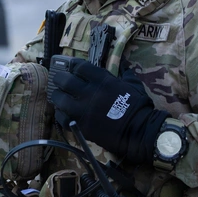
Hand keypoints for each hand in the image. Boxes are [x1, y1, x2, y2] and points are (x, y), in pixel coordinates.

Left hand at [50, 59, 165, 163]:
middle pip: (64, 80)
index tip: (72, 68)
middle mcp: (88, 92)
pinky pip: (62, 118)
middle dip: (60, 79)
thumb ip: (125, 74)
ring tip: (60, 97)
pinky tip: (64, 113)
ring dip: (58, 96)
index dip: (73, 66)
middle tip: (60, 81)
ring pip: (59, 99)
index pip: (79, 67)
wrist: (139, 131)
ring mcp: (82, 110)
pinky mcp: (80, 125)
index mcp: (102, 80)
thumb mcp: (133, 84)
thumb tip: (124, 65)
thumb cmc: (138, 106)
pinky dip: (61, 115)